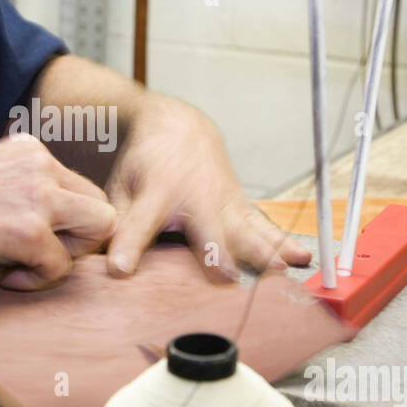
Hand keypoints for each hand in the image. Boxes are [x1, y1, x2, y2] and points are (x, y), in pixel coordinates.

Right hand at [0, 134, 116, 289]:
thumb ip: (21, 190)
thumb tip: (55, 228)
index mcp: (27, 150)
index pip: (77, 186)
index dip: (63, 220)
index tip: (28, 237)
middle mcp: (40, 165)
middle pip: (99, 205)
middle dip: (77, 239)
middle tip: (38, 256)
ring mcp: (39, 196)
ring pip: (98, 229)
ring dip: (68, 256)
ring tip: (26, 266)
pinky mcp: (31, 232)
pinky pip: (61, 266)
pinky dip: (37, 280)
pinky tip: (5, 277)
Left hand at [103, 96, 310, 281]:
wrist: (180, 129)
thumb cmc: (145, 165)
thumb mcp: (122, 187)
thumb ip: (117, 223)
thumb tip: (103, 261)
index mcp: (157, 193)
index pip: (139, 223)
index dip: (129, 246)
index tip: (119, 269)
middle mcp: (196, 199)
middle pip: (207, 230)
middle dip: (216, 254)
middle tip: (225, 276)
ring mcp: (224, 204)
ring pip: (245, 231)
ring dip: (263, 251)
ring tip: (280, 270)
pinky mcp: (241, 209)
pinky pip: (264, 228)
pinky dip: (284, 243)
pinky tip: (303, 258)